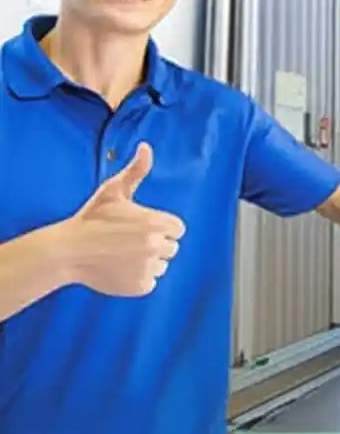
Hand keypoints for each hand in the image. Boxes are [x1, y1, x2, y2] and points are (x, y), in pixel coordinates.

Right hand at [59, 142, 185, 295]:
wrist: (67, 251)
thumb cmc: (91, 219)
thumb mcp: (114, 191)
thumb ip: (136, 170)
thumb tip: (146, 146)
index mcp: (157, 223)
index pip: (177, 228)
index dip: (161, 227)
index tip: (141, 227)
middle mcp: (156, 246)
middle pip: (171, 247)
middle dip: (155, 243)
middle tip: (129, 241)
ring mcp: (149, 268)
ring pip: (161, 265)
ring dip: (148, 261)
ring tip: (122, 254)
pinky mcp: (140, 286)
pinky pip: (150, 281)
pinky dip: (138, 278)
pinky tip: (119, 268)